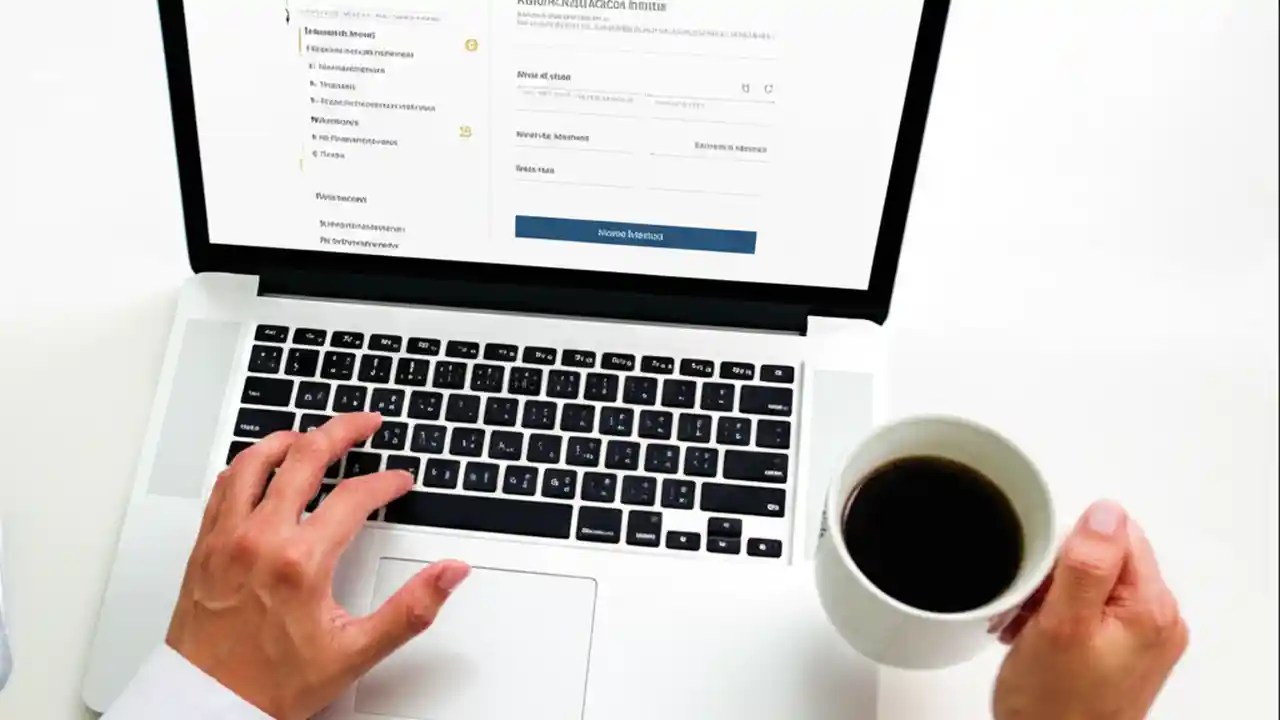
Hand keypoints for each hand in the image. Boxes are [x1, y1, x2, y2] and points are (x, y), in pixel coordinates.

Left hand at [166, 413, 470, 719]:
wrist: (206, 707)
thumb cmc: (271, 685)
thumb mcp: (356, 653)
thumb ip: (411, 609)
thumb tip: (449, 574)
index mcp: (301, 562)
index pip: (354, 496)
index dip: (385, 482)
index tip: (399, 481)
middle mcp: (260, 539)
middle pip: (304, 456)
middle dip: (342, 431)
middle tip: (364, 423)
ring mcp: (227, 538)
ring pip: (255, 461)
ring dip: (288, 438)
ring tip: (311, 433)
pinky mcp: (204, 546)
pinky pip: (224, 486)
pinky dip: (247, 465)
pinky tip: (260, 466)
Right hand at [993, 500, 1188, 719]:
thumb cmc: (1054, 707)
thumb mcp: (1061, 625)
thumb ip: (1086, 565)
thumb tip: (1105, 512)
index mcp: (1151, 608)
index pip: (1117, 534)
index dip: (1069, 546)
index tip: (1042, 578)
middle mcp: (1157, 620)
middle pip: (1106, 556)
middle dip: (1057, 572)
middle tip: (1030, 607)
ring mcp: (1142, 637)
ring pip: (1094, 581)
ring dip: (1054, 594)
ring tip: (1030, 625)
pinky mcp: (1124, 651)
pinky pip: (1093, 608)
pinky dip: (1061, 613)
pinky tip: (1040, 634)